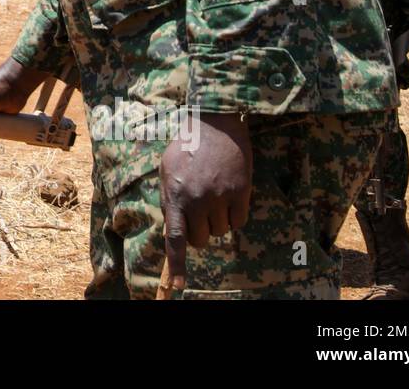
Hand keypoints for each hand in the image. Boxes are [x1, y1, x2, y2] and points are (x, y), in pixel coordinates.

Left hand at [159, 112, 252, 294]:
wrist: (215, 121)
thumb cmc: (187, 146)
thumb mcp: (167, 170)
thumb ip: (170, 201)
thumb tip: (173, 230)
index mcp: (175, 194)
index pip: (176, 238)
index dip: (177, 264)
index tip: (178, 286)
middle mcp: (197, 199)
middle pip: (201, 239)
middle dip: (200, 230)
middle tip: (200, 208)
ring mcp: (220, 196)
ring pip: (221, 231)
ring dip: (217, 220)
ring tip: (213, 193)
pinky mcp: (241, 191)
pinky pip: (239, 220)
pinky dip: (235, 213)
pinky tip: (229, 193)